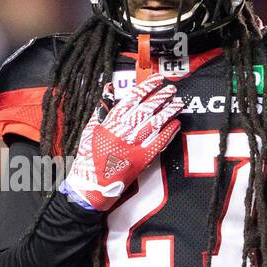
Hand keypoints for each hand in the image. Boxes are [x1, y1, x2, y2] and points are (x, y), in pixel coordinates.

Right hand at [61, 75, 182, 211]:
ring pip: (154, 123)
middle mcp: (122, 132)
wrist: (91, 185)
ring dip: (168, 111)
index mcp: (110, 123)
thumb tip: (108, 90)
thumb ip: (101, 110)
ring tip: (177, 103)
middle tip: (171, 89)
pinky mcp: (141, 159)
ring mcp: (133, 146)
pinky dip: (168, 132)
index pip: (131, 99)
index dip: (146, 88)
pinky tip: (176, 124)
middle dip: (160, 97)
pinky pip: (158, 142)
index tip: (156, 81)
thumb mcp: (89, 130)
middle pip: (146, 109)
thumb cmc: (89, 159)